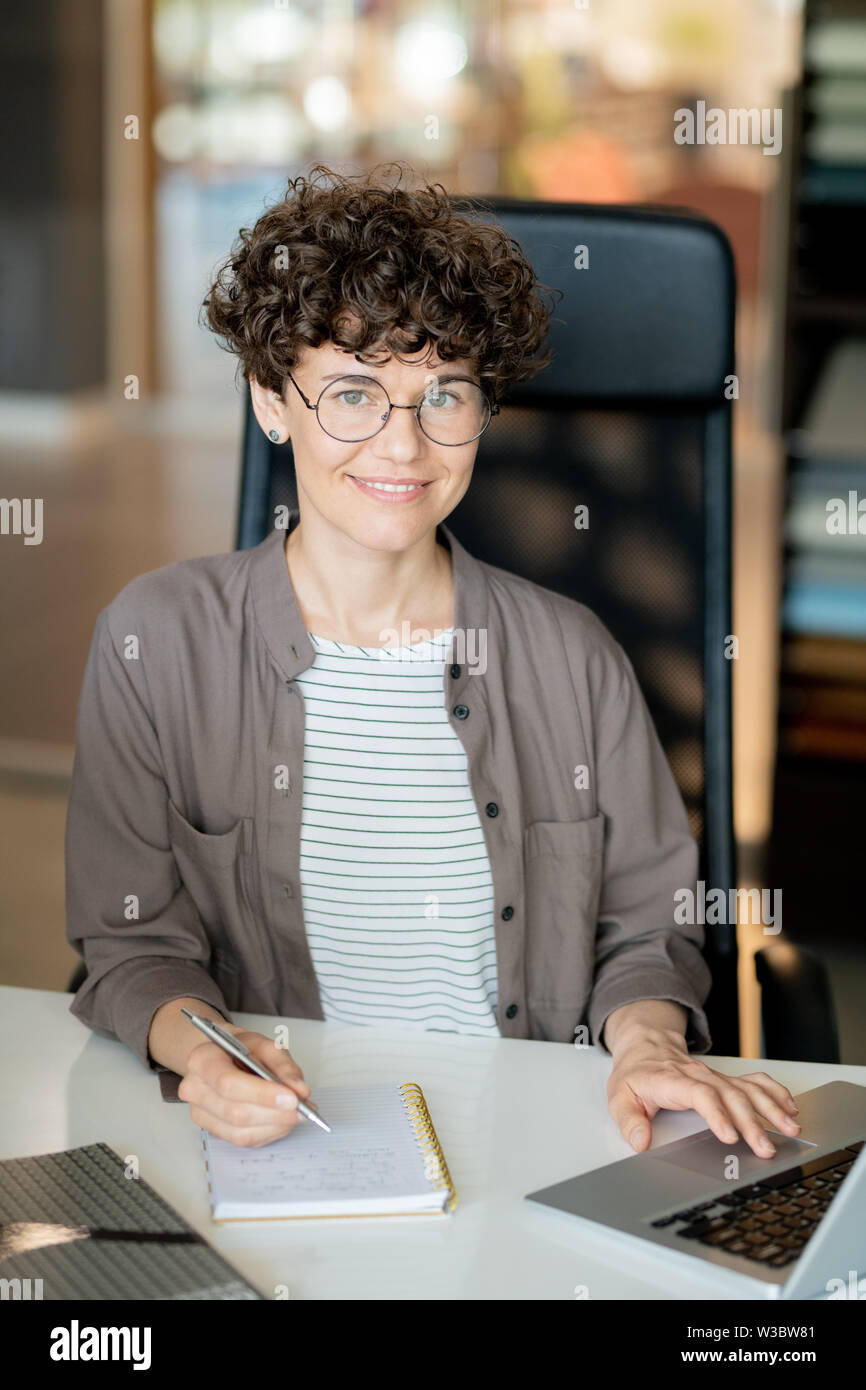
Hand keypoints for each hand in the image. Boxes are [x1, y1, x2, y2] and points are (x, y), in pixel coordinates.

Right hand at [177, 1023, 313, 1146]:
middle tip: (302, 1109)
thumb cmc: (241, 1049)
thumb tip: (299, 1090)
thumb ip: (283, 1066)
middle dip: (273, 1113)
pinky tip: (282, 1122)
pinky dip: (268, 1133)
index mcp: (202, 1060)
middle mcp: (195, 1089)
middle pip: (234, 1112)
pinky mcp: (211, 1129)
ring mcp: (200, 1113)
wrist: (223, 1057)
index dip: (261, 1094)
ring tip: (297, 1115)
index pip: (228, 1083)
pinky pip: (242, 1140)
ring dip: (274, 1126)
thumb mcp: (265, 1045)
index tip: (292, 1098)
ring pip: (239, 1131)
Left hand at [606, 1027, 800, 1157]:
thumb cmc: (636, 1074)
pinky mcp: (726, 1078)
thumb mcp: (619, 1096)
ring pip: (748, 1089)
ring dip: (771, 1108)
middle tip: (765, 1148)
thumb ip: (629, 1121)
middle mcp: (699, 1076)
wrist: (646, 1046)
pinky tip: (790, 1107)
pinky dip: (775, 1092)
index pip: (699, 1094)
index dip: (716, 1113)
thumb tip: (640, 1142)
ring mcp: (715, 1076)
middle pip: (730, 1095)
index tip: (729, 1136)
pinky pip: (754, 1081)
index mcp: (672, 1080)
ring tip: (790, 1129)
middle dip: (751, 1122)